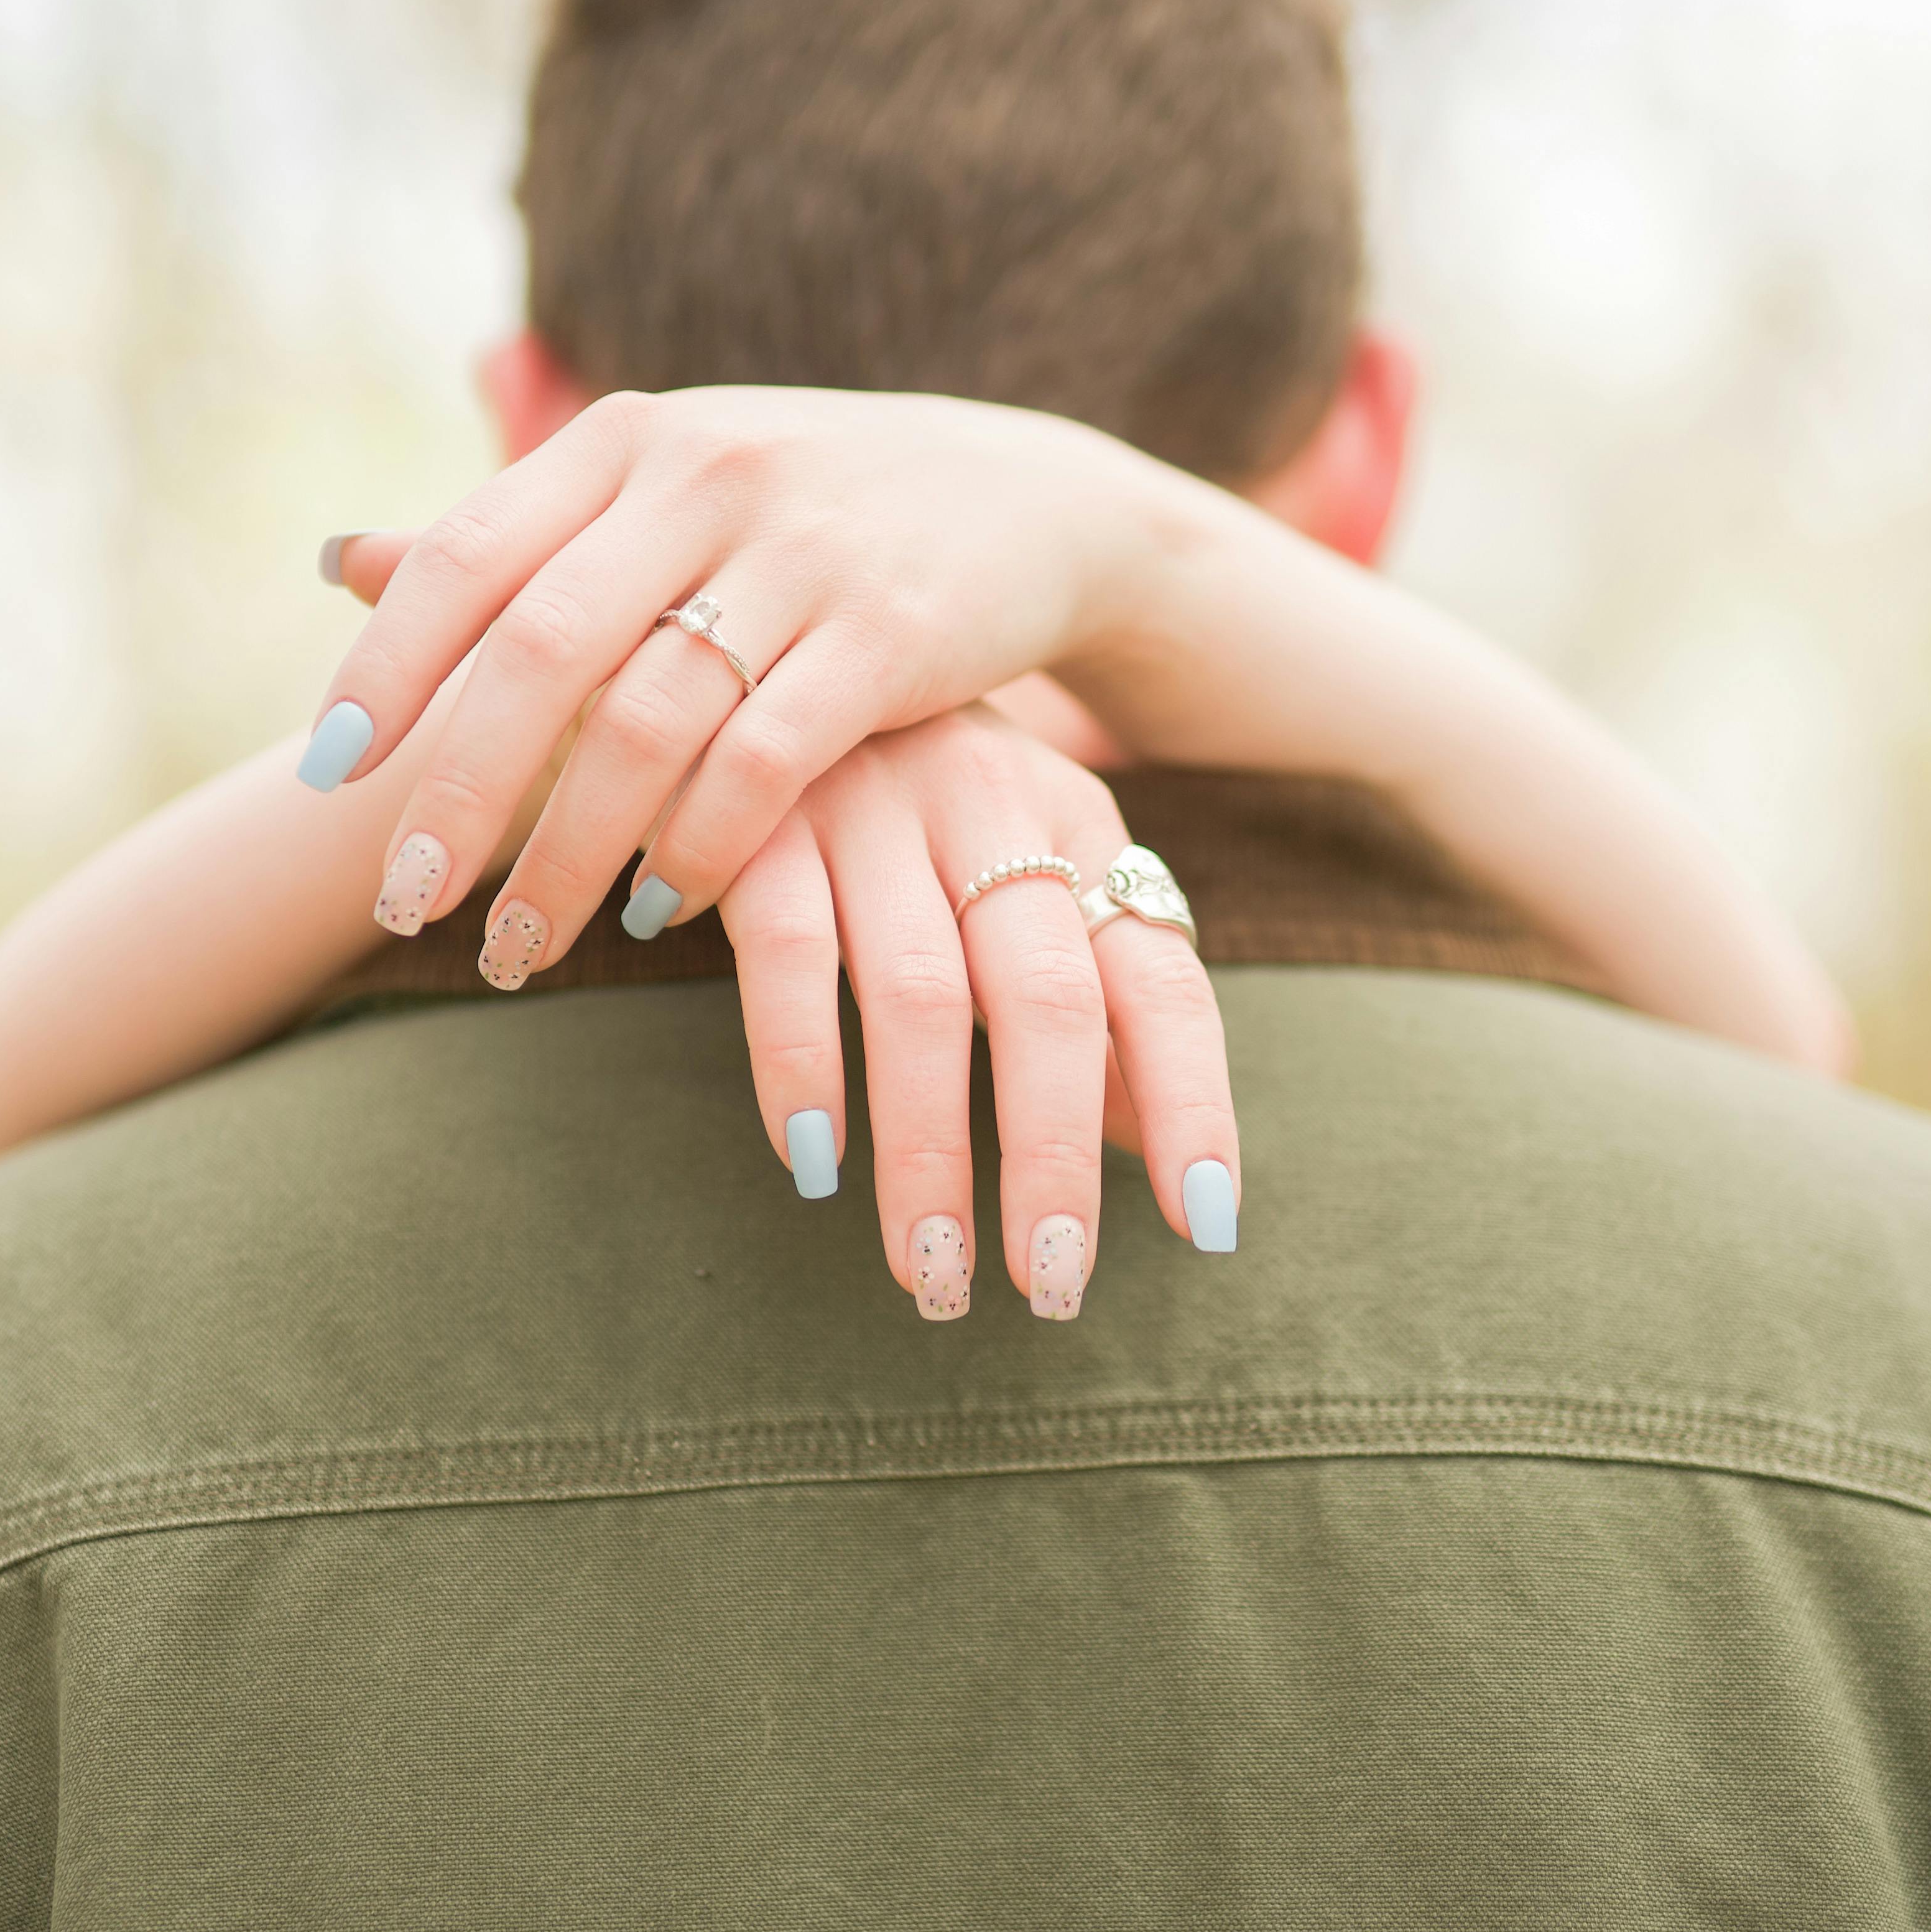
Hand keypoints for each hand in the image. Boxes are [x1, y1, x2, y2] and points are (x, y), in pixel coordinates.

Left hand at [308, 388, 1180, 978]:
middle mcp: (706, 478)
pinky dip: (701, 848)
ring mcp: (805, 552)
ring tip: (520, 947)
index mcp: (628, 438)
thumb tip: (336, 563)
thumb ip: (519, 535)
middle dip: (460, 792)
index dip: (387, 667)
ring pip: (647, 722)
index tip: (326, 774)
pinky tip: (661, 910)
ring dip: (570, 854)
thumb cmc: (806, 512)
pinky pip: (766, 762)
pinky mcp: (894, 635)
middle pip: (542, 651)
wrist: (1033, 501)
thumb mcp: (665, 488)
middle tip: (404, 906)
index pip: (470, 554)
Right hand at [716, 703, 1239, 1318]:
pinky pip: (790, 955)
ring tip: (929, 1275)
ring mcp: (872, 803)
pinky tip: (811, 1161)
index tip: (1208, 1227)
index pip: (1160, 979)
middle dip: (1053, 1160)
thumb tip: (1148, 1153)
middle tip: (1049, 1288)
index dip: (1191, 1105)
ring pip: (922, 999)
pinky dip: (801, 1066)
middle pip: (1049, 1003)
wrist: (722, 644)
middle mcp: (990, 803)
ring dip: (928, 1154)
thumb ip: (1078, 994)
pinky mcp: (758, 814)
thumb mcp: (1006, 865)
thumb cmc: (884, 794)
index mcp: (1073, 823)